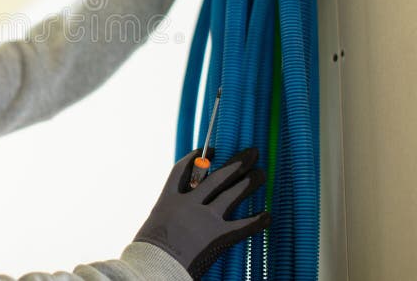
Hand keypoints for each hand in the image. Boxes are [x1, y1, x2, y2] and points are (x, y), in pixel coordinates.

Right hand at [134, 147, 269, 279]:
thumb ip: (169, 216)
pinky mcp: (217, 236)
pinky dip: (256, 221)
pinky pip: (242, 226)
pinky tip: (267, 216)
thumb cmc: (149, 251)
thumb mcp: (155, 226)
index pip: (183, 170)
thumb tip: (176, 216)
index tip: (211, 151)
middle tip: (251, 153)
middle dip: (236, 164)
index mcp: (169, 199)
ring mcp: (204, 218)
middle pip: (216, 177)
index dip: (197, 158)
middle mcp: (189, 203)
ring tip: (261, 174)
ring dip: (248, 183)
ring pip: (231, 194)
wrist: (154, 265)